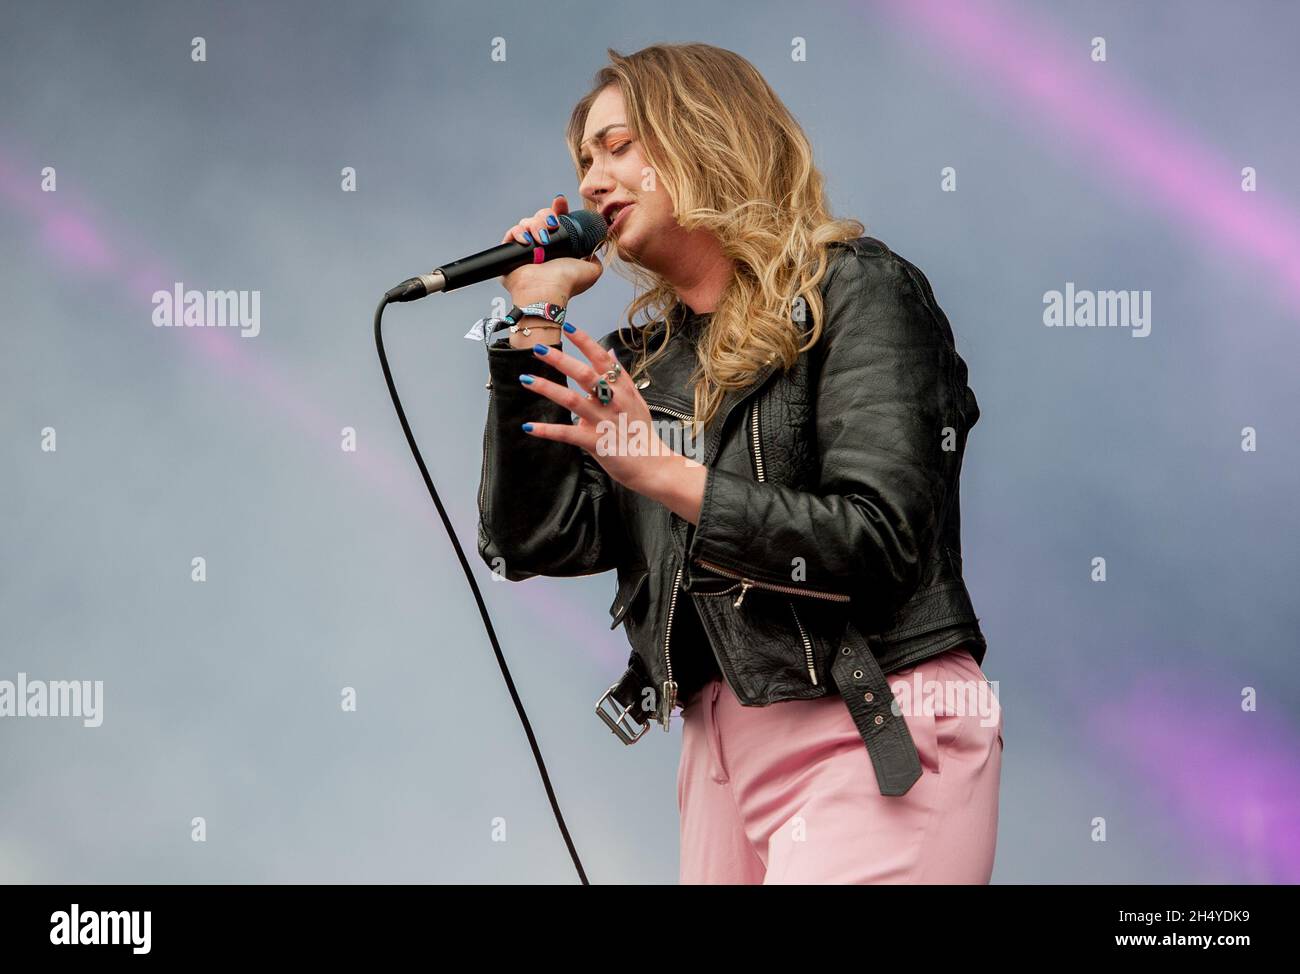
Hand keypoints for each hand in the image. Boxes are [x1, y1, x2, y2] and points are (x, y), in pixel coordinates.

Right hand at [500, 194, 603, 306]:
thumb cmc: (567, 282)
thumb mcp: (591, 270)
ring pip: (527, 222)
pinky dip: (518, 232)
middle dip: (546, 216)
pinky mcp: (510, 252)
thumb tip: (595, 250)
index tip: (561, 203)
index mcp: (559, 246)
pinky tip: (527, 241)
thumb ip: (595, 259)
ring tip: (541, 241)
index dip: (559, 209)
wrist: (547, 290)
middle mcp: (542, 245)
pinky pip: (511, 232)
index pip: (557, 220)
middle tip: (552, 226)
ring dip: (535, 226)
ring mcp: (525, 248)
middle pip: (541, 217)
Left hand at [518, 324, 706, 522]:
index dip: (585, 342)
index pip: (603, 359)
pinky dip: (547, 430)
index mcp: (623, 389)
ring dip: (548, 388)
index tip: (568, 327)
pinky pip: (567, 434)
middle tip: (539, 349)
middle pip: (585, 374)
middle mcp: (614, 401)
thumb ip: (621, 376)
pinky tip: (529, 427)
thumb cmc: (641, 432)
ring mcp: (604, 421)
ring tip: (527, 379)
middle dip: (560, 360)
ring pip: (572, 400)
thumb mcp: (636, 399)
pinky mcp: (596, 442)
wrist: (653, 465)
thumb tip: (610, 353)